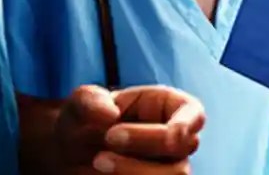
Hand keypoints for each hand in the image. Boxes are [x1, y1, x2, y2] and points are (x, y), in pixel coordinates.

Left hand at [56, 84, 204, 173]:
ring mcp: (170, 167)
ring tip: (99, 163)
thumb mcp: (82, 103)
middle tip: (105, 145)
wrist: (73, 155)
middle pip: (183, 148)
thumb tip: (110, 115)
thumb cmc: (86, 122)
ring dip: (135, 171)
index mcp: (172, 108)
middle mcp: (178, 140)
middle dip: (143, 147)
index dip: (176, 126)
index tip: (132, 134)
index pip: (194, 116)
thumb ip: (91, 101)